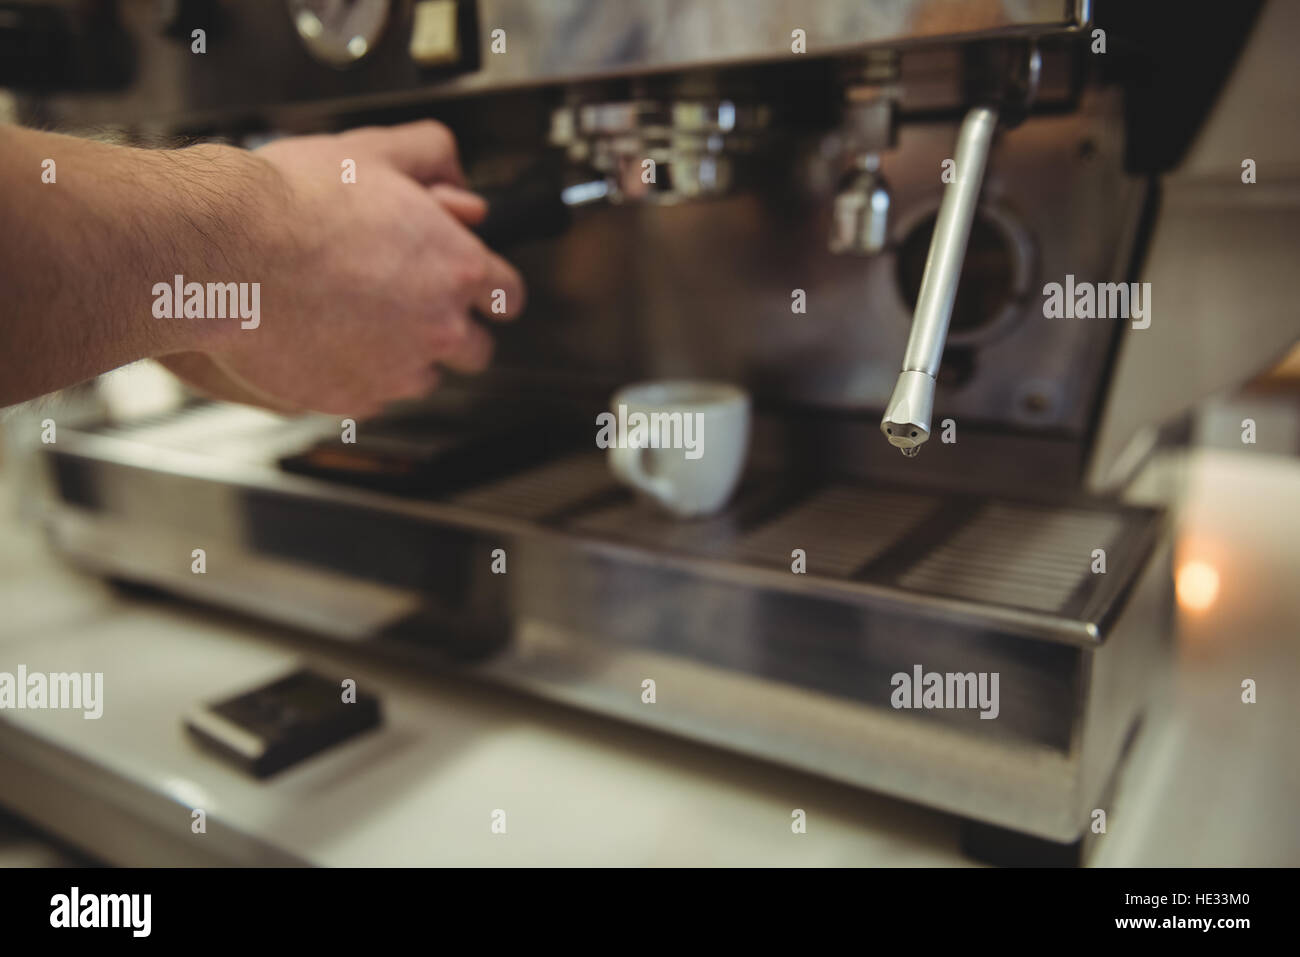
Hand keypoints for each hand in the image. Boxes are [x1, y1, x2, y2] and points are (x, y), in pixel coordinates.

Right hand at [203, 121, 524, 415]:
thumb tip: (454, 174)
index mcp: (457, 267)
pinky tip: (325, 341)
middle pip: (476, 349)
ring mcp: (397, 371)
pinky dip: (356, 376)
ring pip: (423, 377)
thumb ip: (431, 155)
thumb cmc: (291, 202)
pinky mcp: (353, 400)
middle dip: (453, 331)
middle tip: (413, 308)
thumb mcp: (374, 149)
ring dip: (404, 356)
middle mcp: (439, 327)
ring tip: (357, 322)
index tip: (477, 293)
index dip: (492, 292)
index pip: (508, 296)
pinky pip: (372, 396)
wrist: (224, 253)